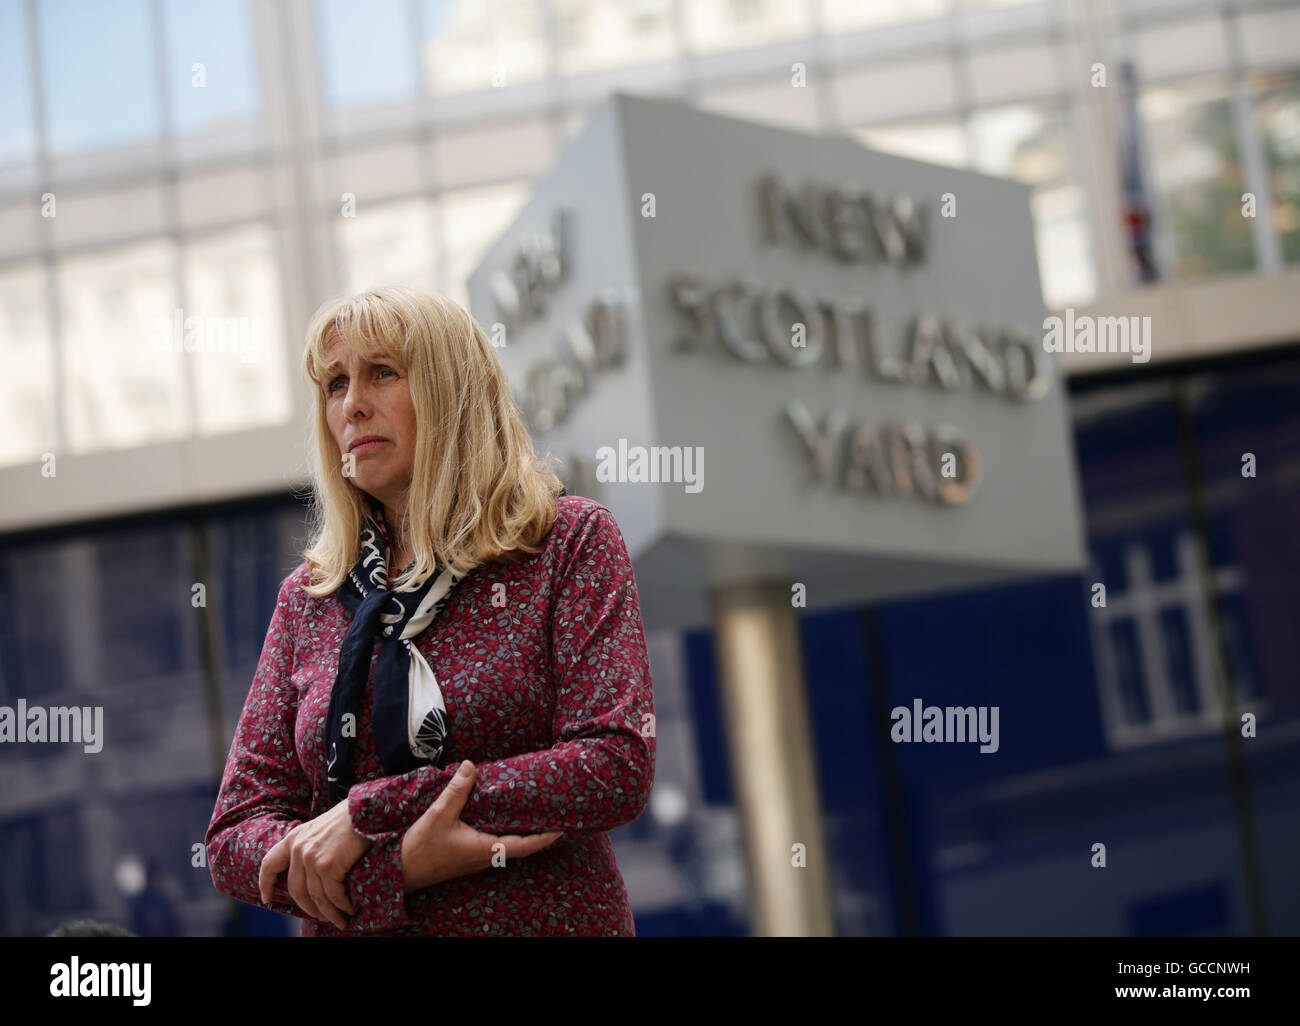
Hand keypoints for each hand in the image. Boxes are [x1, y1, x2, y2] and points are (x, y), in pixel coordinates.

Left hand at [258, 798, 371, 928]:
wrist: (366, 809)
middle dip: (309, 909)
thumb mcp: (320, 829)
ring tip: (340, 920)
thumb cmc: (349, 818)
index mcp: (294, 838)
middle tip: (322, 917)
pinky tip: (349, 909)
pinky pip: (333, 895)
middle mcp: (299, 849)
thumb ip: (311, 846)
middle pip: (296, 890)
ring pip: (316, 897)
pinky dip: (342, 906)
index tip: (266, 898)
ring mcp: (311, 858)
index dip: (265, 883)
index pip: (270, 864)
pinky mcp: (328, 866)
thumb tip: (312, 871)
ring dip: (329, 913)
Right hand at [400, 761, 563, 892]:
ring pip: (507, 846)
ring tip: (534, 814)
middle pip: (521, 846)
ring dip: (522, 833)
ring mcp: (476, 858)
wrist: (399, 872)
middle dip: (539, 833)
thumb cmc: (420, 848)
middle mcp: (486, 856)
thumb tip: (470, 765)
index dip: (546, 837)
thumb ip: (456, 790)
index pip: (525, 846)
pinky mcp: (467, 856)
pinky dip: (505, 832)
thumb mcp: (438, 815)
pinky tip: (502, 818)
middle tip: (554, 814)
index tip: (563, 827)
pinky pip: (494, 844)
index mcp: (485, 849)